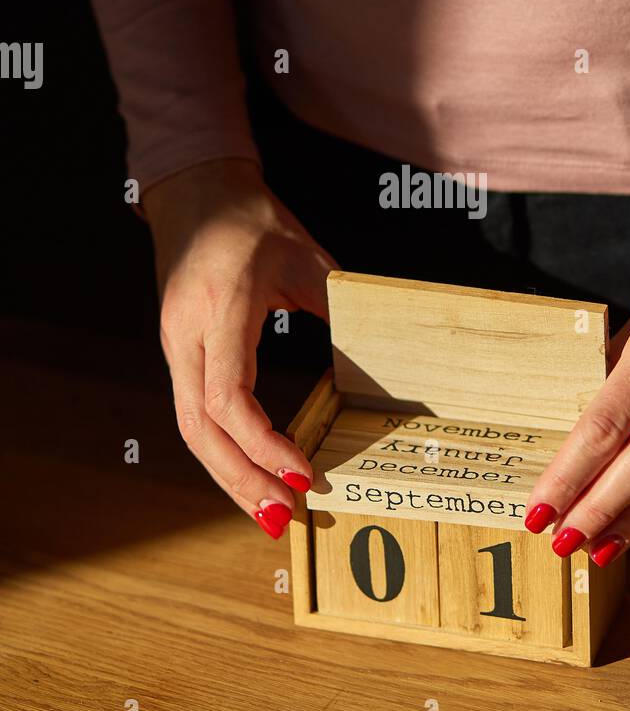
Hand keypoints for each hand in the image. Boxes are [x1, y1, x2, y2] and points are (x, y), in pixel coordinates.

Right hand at [143, 158, 337, 537]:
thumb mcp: (308, 258)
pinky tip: (249, 476)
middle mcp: (186, 333)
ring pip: (189, 429)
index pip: (227, 395)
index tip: (303, 472)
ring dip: (227, 476)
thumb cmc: (253, 219)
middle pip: (199, 429)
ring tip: (268, 513)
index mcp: (221, 307)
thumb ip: (337, 310)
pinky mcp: (177, 351)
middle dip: (240, 480)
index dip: (262, 442)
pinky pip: (192, 413)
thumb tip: (374, 368)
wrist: (195, 190)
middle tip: (283, 520)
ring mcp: (174, 344)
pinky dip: (221, 452)